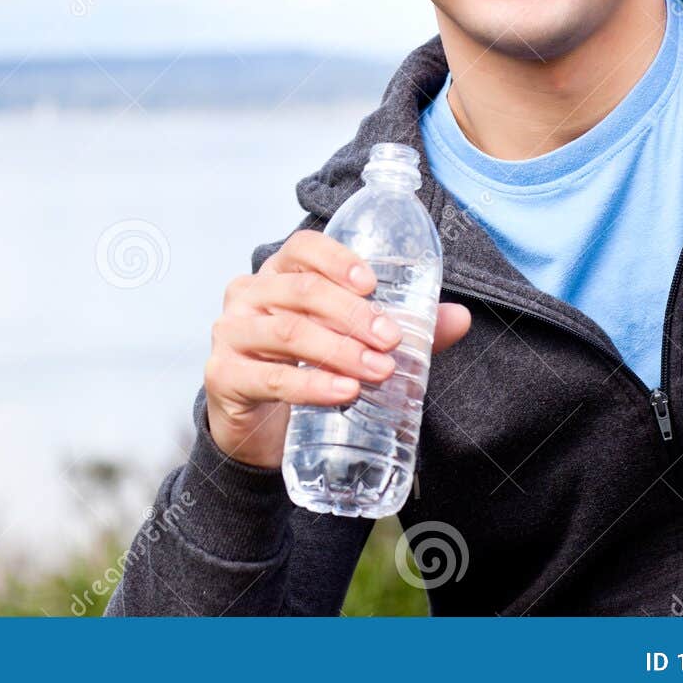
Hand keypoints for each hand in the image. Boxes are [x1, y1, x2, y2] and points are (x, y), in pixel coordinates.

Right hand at [204, 228, 470, 467]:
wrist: (259, 434)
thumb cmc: (305, 372)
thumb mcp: (350, 345)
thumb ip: (399, 330)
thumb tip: (459, 317)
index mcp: (278, 275)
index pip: (303, 248)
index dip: (338, 259)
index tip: (372, 283)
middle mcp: (248, 295)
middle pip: (302, 289)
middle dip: (353, 313)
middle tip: (391, 339)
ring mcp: (230, 334)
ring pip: (288, 330)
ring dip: (340, 349)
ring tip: (379, 370)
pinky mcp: (223, 375)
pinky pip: (270, 377)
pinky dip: (312, 384)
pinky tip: (344, 392)